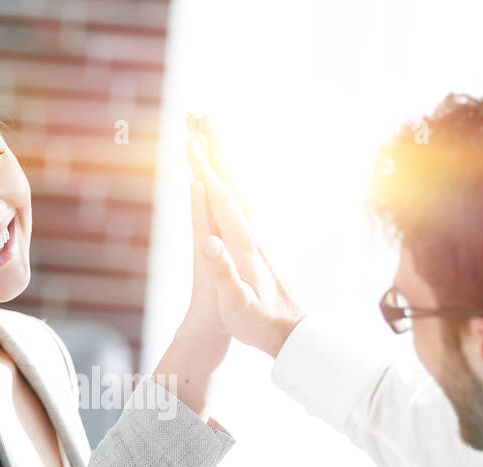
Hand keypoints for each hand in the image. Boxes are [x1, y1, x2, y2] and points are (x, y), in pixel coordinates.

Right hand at [185, 118, 304, 357]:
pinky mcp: (258, 244)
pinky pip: (240, 201)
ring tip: (210, 135)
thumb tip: (208, 242)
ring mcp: (257, 237)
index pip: (220, 199)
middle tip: (201, 116)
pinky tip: (225, 180)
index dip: (203, 170)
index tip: (189, 143)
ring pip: (238, 187)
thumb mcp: (237, 304)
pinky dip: (230, 182)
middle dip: (215, 148)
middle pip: (232, 182)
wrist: (292, 334)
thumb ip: (222, 272)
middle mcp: (253, 233)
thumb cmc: (261, 324)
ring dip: (223, 159)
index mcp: (244, 244)